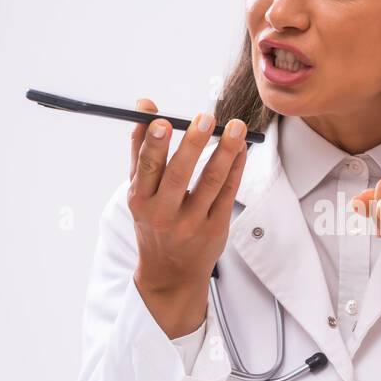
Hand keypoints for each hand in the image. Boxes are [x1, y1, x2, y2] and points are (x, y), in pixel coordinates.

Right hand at [127, 101, 248, 337]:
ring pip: (211, 182)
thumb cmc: (154, 223)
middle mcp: (165, 214)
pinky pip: (229, 192)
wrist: (171, 273)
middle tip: (206, 118)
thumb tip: (144, 107)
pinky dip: (236, 167)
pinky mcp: (216, 228)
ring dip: (225, 152)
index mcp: (141, 201)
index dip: (153, 143)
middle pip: (179, 175)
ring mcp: (192, 223)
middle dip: (193, 144)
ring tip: (236, 127)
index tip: (161, 120)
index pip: (147, 168)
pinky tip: (241, 148)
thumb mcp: (139, 192)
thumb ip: (140, 150)